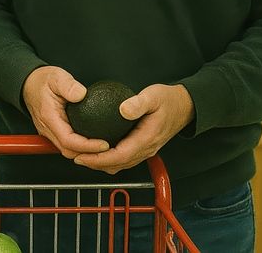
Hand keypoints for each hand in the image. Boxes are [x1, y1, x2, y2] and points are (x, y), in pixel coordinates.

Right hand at [22, 66, 110, 158]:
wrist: (28, 83)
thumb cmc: (42, 80)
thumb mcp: (57, 77)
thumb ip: (68, 85)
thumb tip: (82, 94)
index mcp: (49, 117)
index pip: (68, 140)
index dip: (87, 146)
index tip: (104, 144)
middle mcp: (47, 128)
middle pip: (69, 151)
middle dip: (89, 154)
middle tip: (108, 148)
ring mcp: (49, 132)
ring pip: (67, 150)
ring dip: (84, 152)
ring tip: (102, 147)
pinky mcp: (52, 132)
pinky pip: (66, 144)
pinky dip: (79, 147)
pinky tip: (91, 141)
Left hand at [72, 83, 193, 173]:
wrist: (185, 107)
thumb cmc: (169, 100)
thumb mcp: (153, 96)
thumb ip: (138, 103)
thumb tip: (122, 110)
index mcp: (147, 138)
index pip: (120, 155)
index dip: (99, 159)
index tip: (83, 156)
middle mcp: (146, 149)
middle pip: (118, 165)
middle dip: (96, 164)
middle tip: (76, 158)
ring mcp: (146, 150)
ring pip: (121, 165)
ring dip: (102, 164)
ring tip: (84, 157)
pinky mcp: (144, 147)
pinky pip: (125, 159)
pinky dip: (110, 160)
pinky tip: (99, 152)